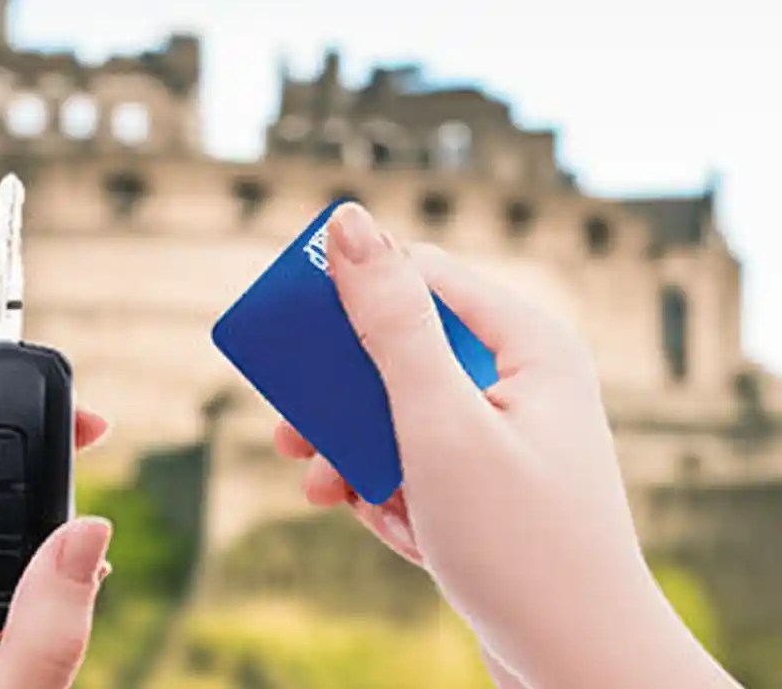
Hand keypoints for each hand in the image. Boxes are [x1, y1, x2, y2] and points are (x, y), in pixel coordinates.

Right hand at [274, 202, 738, 687]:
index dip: (348, 292)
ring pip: (397, 415)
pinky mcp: (485, 488)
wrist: (580, 671)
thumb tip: (350, 225)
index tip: (289, 329)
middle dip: (342, 397)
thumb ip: (392, 324)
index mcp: (527, 343)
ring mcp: (502, 437)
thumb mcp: (440, 425)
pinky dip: (389, 496)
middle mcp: (519, 380)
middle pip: (399, 350)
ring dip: (355, 454)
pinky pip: (414, 467)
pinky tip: (395, 532)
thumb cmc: (523, 544)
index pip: (419, 274)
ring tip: (324, 492)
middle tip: (290, 433)